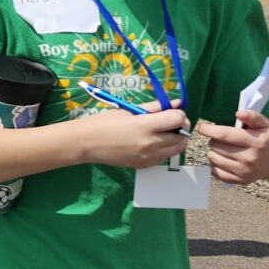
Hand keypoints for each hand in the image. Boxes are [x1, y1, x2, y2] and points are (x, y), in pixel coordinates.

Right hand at [77, 105, 191, 168]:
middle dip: (180, 127)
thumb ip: (155, 107)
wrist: (87, 143)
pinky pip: (165, 157)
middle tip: (169, 123)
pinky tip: (152, 143)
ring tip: (163, 133)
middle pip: (181, 136)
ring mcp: (149, 157)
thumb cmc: (104, 122)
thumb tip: (177, 103)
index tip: (171, 112)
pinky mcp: (145, 165)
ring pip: (177, 148)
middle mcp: (150, 143)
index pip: (178, 119)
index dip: (178, 114)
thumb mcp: (129, 110)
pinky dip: (165, 149)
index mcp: (145, 125)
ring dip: (175, 139)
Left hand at [194, 110, 268, 184]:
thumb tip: (238, 113)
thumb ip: (254, 116)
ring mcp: (245, 172)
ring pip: (213, 158)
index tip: (201, 127)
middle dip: (213, 139)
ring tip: (223, 147)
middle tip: (221, 136)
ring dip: (213, 151)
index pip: (225, 135)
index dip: (209, 130)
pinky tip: (223, 158)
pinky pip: (216, 173)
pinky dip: (215, 164)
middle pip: (216, 146)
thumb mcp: (268, 123)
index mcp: (257, 142)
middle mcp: (251, 158)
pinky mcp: (242, 181)